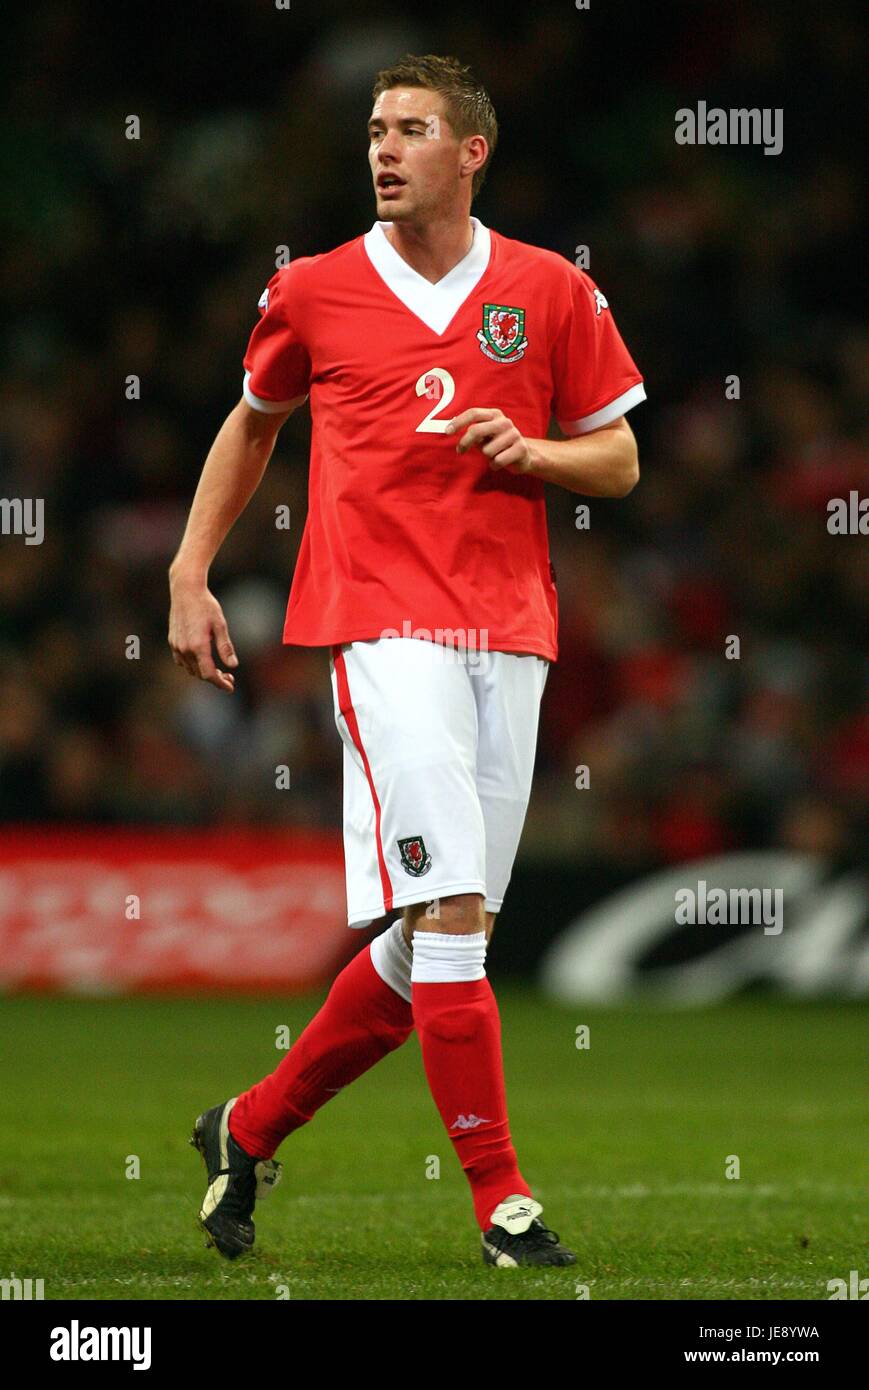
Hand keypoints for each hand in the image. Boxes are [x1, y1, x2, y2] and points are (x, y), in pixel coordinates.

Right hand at [168, 573, 237, 692]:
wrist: (185, 590)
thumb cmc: (206, 605)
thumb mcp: (220, 625)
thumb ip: (225, 647)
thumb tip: (233, 665)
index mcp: (198, 646)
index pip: (209, 674)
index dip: (220, 684)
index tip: (230, 687)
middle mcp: (185, 649)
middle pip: (200, 674)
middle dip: (215, 679)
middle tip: (229, 677)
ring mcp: (176, 646)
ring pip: (190, 669)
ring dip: (203, 673)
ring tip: (218, 670)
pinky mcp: (172, 641)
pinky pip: (181, 661)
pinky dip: (192, 665)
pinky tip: (202, 660)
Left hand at [445, 408, 535, 473]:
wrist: (525, 455)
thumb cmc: (499, 445)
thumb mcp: (485, 435)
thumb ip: (472, 432)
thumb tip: (450, 429)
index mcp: (494, 414)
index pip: (473, 413)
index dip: (459, 422)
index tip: (447, 431)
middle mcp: (504, 422)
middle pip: (477, 430)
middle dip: (465, 442)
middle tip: (460, 451)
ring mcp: (514, 435)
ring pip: (487, 450)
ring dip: (486, 456)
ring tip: (494, 454)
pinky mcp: (521, 449)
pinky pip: (497, 460)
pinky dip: (494, 465)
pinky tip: (500, 462)